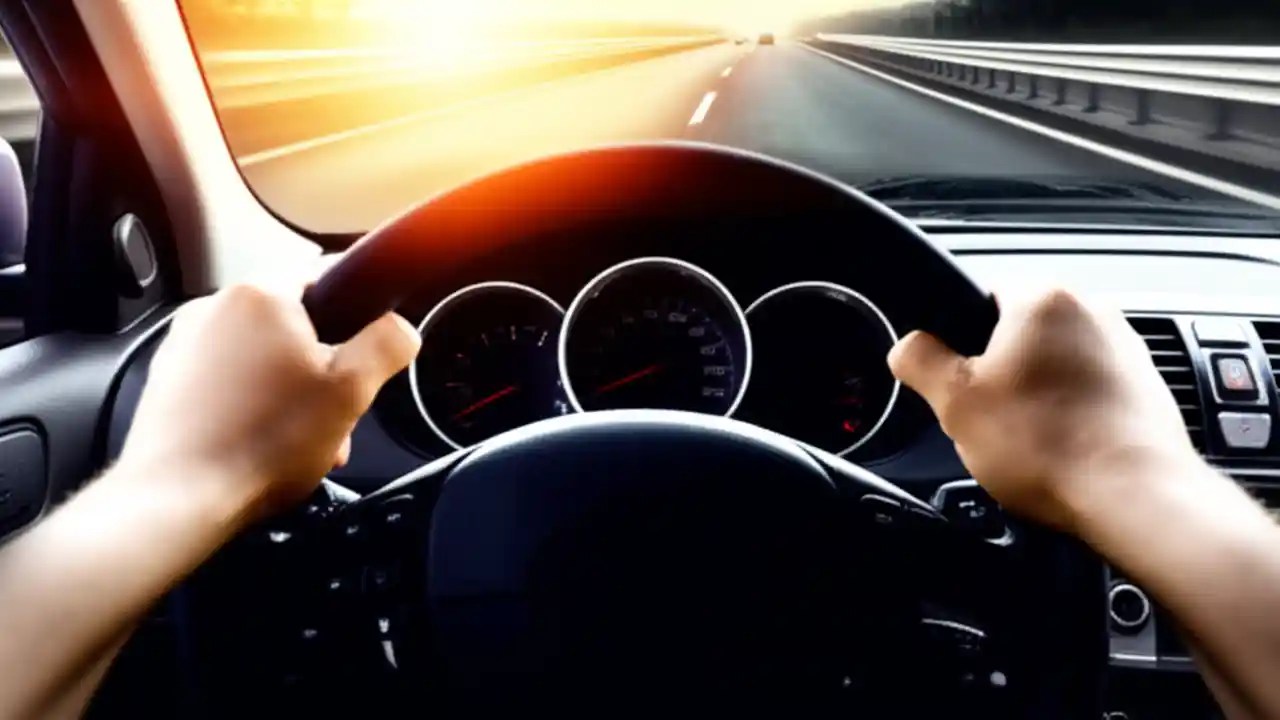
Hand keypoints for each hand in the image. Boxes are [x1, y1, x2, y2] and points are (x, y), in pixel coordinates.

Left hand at [119, 286, 419, 523]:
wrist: (180, 498)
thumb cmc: (264, 441)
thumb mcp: (350, 390)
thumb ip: (387, 346)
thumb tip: (402, 328)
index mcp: (260, 294)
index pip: (324, 278)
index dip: (354, 319)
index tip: (361, 362)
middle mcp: (213, 306)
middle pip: (293, 327)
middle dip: (320, 371)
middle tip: (334, 417)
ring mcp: (183, 344)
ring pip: (260, 358)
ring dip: (288, 393)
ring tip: (300, 442)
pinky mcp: (167, 382)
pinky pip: (227, 383)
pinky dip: (250, 407)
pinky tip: (260, 445)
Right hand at [888, 288, 1196, 530]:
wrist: (1134, 497)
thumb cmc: (1050, 446)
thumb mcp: (955, 403)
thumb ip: (919, 361)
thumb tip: (906, 347)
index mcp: (1043, 297)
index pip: (980, 296)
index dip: (959, 344)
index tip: (958, 383)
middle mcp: (1093, 309)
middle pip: (1019, 334)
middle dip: (1001, 373)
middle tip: (989, 418)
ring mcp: (1127, 347)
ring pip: (1056, 365)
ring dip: (1037, 395)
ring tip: (1030, 440)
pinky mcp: (1147, 387)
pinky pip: (1090, 392)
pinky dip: (1073, 414)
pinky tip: (1063, 448)